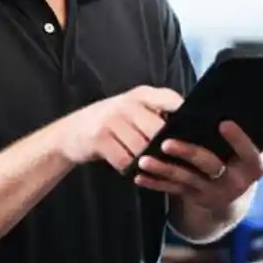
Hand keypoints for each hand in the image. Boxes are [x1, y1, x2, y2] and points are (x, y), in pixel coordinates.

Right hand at [58, 86, 184, 171]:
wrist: (69, 132)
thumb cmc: (109, 123)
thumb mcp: (132, 110)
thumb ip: (156, 113)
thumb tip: (189, 132)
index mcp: (142, 94)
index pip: (171, 100)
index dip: (185, 117)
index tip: (193, 136)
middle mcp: (127, 103)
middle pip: (158, 130)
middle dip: (164, 149)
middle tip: (170, 162)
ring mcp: (111, 119)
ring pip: (142, 148)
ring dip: (146, 162)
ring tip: (148, 167)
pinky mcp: (99, 137)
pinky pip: (124, 159)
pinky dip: (128, 168)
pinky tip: (129, 169)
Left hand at [134, 114, 262, 207]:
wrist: (231, 204)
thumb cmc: (246, 168)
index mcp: (253, 169)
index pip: (250, 154)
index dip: (239, 140)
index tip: (224, 123)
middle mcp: (232, 184)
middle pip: (210, 166)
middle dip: (188, 153)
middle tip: (167, 142)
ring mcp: (210, 193)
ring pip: (185, 180)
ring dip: (163, 170)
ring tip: (144, 159)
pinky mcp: (192, 198)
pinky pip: (171, 191)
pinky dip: (154, 183)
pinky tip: (139, 175)